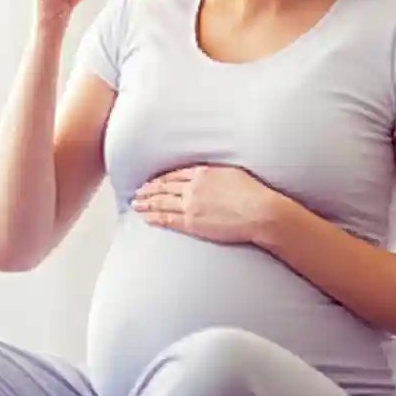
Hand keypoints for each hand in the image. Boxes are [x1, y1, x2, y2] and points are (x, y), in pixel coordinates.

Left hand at [131, 165, 281, 244]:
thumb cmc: (253, 193)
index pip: (174, 175)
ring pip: (161, 202)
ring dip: (146, 203)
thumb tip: (209, 175)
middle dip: (148, 190)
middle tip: (137, 192)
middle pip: (164, 187)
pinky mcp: (192, 222)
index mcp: (203, 173)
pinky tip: (145, 217)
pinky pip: (167, 219)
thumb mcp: (233, 173)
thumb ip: (216, 173)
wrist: (260, 212)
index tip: (152, 181)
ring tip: (135, 204)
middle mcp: (192, 187)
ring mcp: (190, 205)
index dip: (161, 179)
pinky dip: (154, 217)